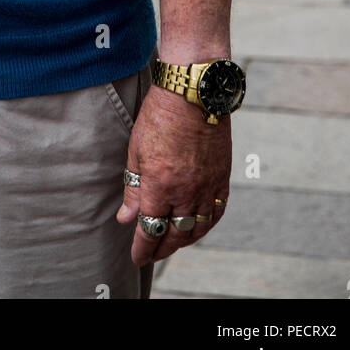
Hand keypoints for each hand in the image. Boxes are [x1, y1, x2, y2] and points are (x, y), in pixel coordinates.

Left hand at [116, 83, 230, 265]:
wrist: (193, 93)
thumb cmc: (160, 116)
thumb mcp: (136, 150)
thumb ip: (133, 188)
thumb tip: (127, 218)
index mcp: (159, 187)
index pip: (150, 229)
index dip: (143, 248)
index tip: (137, 257)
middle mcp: (185, 192)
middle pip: (175, 234)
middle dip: (162, 249)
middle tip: (152, 255)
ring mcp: (207, 186)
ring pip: (197, 227)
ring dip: (184, 240)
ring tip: (173, 243)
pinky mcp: (222, 177)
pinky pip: (216, 211)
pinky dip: (206, 224)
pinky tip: (198, 225)